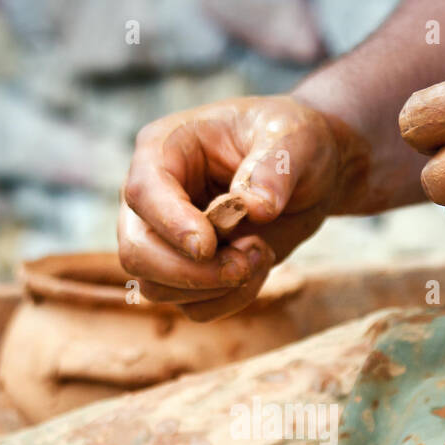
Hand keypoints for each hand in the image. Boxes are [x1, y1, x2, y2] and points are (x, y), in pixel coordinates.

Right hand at [118, 96, 365, 320]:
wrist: (308, 174)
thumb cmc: (292, 141)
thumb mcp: (294, 138)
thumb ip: (274, 168)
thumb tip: (254, 207)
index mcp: (165, 148)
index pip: (143, 192)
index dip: (170, 224)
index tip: (208, 246)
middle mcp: (155, 197)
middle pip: (137, 251)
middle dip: (189, 272)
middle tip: (243, 264)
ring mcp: (166, 239)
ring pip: (158, 288)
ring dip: (215, 287)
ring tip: (260, 253)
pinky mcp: (189, 272)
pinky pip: (194, 307)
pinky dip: (229, 300)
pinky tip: (258, 266)